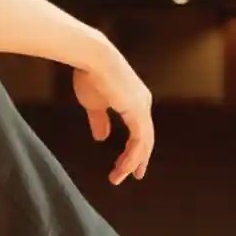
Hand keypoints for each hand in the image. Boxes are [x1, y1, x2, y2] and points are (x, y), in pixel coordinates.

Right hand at [72, 52, 154, 184]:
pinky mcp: (138, 111)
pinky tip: (125, 166)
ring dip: (132, 162)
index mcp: (134, 100)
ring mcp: (142, 108)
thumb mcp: (94, 103)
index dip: (134, 148)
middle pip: (145, 139)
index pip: (139, 130)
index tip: (126, 164)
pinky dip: (134, 155)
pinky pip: (140, 140)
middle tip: (133, 176)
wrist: (92, 58)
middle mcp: (143, 104)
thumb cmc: (90, 75)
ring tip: (120, 176)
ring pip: (144, 143)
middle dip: (138, 159)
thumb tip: (101, 138)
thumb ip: (99, 121)